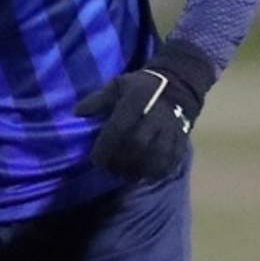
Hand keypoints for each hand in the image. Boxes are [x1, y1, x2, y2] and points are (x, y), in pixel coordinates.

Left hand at [73, 39, 216, 180]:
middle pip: (138, 144)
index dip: (106, 147)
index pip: (119, 128)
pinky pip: (172, 159)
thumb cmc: (141, 87)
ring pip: (157, 154)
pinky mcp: (182, 139)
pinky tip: (145, 176)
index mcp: (137, 100)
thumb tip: (77, 112)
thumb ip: (97, 99)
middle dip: (121, 160)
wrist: (178, 85)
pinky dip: (158, 171)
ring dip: (139, 169)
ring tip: (125, 175)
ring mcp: (171, 128)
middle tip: (109, 170)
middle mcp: (156, 116)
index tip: (96, 160)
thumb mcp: (117, 85)